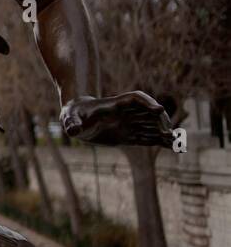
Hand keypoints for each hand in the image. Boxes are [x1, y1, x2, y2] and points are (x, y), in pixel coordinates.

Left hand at [60, 91, 175, 147]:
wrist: (76, 119)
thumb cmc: (72, 114)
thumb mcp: (68, 118)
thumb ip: (71, 123)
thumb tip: (72, 131)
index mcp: (113, 105)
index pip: (135, 99)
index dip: (148, 103)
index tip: (159, 110)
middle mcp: (125, 113)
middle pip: (149, 112)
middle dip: (160, 121)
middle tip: (167, 133)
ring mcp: (129, 124)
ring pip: (152, 126)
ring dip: (165, 132)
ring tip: (178, 143)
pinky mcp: (129, 136)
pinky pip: (149, 138)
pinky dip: (161, 142)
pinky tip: (175, 147)